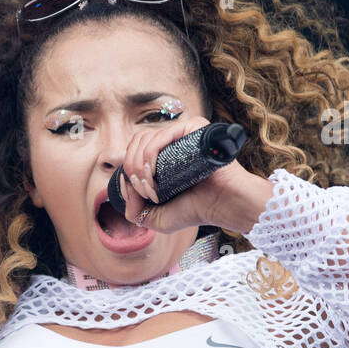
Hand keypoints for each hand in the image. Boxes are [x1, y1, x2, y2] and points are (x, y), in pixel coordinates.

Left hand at [120, 115, 263, 234]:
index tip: (142, 195)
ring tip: (152, 189)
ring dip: (139, 168)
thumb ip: (133, 210)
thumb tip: (125, 183)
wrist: (223, 206)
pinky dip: (149, 158)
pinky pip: (161, 136)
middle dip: (131, 171)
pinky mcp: (193, 128)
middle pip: (135, 142)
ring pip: (144, 139)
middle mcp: (171, 141)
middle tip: (146, 193)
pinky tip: (154, 177)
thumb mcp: (154, 219)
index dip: (128, 172)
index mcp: (163, 154)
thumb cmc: (194, 210)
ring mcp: (182, 133)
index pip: (133, 149)